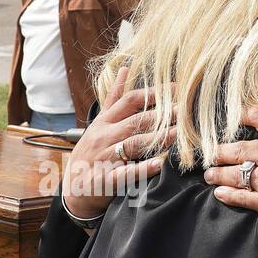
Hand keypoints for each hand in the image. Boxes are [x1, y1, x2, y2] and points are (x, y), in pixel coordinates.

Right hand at [62, 65, 176, 219]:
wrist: (73, 189)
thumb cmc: (90, 153)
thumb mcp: (98, 123)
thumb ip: (114, 98)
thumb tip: (125, 68)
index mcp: (104, 122)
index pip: (129, 101)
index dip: (153, 93)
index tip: (176, 89)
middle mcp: (103, 137)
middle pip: (135, 121)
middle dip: (160, 115)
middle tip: (184, 111)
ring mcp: (103, 157)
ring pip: (132, 144)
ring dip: (157, 138)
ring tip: (177, 134)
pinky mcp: (105, 180)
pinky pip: (124, 173)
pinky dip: (141, 169)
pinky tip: (158, 164)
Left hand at [202, 76, 257, 237]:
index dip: (243, 114)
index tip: (234, 116)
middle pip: (237, 148)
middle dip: (219, 149)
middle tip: (210, 150)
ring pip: (234, 173)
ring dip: (217, 172)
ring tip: (209, 173)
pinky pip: (241, 198)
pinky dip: (227, 194)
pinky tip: (219, 192)